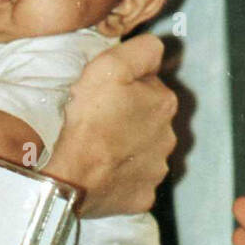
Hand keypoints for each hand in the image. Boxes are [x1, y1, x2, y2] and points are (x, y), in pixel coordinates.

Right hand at [47, 35, 176, 216]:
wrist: (75, 177)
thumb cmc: (89, 121)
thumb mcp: (109, 67)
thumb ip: (141, 50)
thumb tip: (156, 48)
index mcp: (165, 103)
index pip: (150, 83)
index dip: (127, 85)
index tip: (107, 92)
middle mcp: (169, 137)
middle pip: (148, 118)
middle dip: (130, 116)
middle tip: (99, 118)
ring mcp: (157, 169)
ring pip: (143, 150)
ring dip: (127, 146)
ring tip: (100, 145)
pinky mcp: (144, 196)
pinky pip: (134, 180)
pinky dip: (122, 175)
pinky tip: (104, 170)